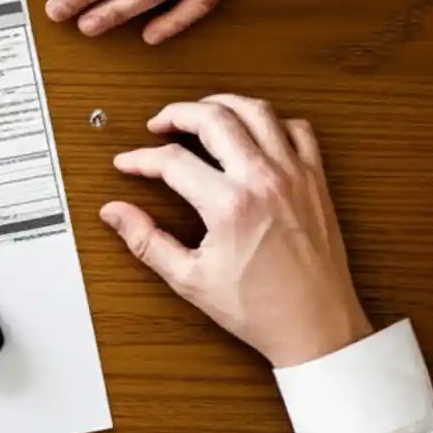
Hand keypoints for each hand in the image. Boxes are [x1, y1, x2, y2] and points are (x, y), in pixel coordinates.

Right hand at [103, 94, 371, 367]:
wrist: (317, 327)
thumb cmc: (259, 309)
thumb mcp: (190, 280)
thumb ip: (147, 241)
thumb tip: (115, 213)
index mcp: (230, 206)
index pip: (171, 161)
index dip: (140, 159)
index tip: (127, 164)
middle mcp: (264, 180)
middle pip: (213, 118)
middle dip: (177, 113)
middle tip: (158, 124)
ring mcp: (294, 175)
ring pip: (257, 111)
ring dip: (222, 104)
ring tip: (200, 114)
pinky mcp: (316, 180)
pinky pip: (297, 129)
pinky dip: (272, 121)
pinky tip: (252, 132)